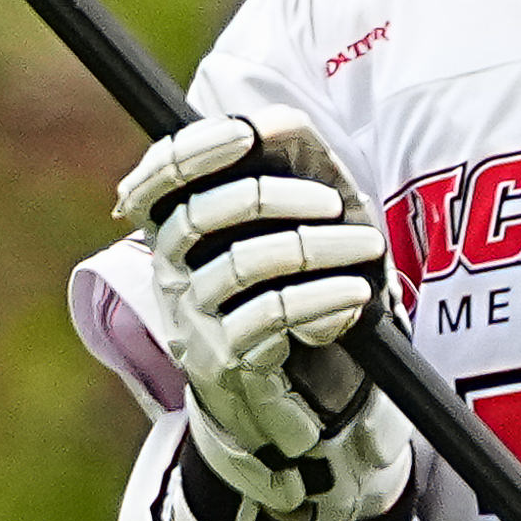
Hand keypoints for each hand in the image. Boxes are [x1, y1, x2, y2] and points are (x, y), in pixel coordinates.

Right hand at [116, 109, 402, 514]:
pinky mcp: (226, 364)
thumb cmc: (293, 296)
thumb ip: (284, 173)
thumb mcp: (288, 230)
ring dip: (316, 249)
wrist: (299, 401)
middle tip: (333, 203)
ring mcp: (193, 321)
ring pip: (243, 265)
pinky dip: (322, 299)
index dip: (192, 151)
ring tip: (366, 248)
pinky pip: (269, 318)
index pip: (154, 183)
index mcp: (176, 233)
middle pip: (201, 217)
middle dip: (273, 197)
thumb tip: (284, 119)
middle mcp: (170, 275)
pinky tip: (356, 295)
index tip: (248, 133)